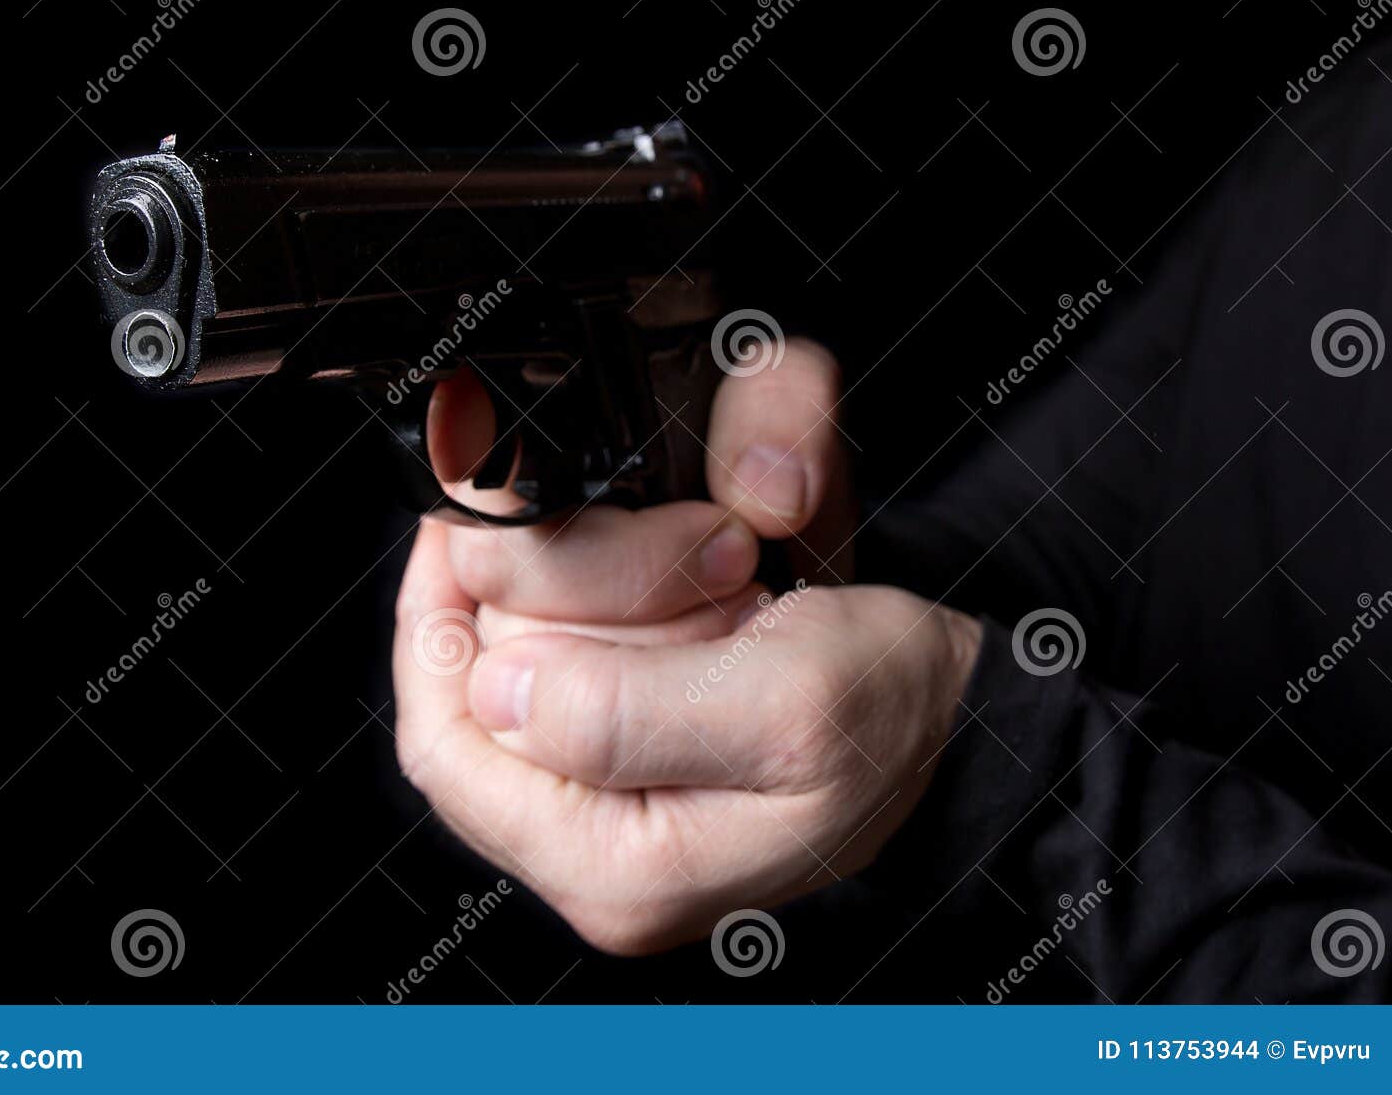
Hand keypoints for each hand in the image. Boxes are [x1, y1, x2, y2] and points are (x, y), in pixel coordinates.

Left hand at [392, 340, 981, 952]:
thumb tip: (499, 694)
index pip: (446, 742)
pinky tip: (670, 591)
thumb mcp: (787, 704)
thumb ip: (630, 714)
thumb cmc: (893, 709)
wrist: (953, 711)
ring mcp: (601, 810)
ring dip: (594, 587)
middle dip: (561, 590)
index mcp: (618, 867)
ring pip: (511, 658)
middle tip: (691, 559)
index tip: (469, 524)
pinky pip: (552, 658)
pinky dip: (601, 600)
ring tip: (714, 584)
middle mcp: (592, 856)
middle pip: (478, 686)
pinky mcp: (618, 761)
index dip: (438, 618)